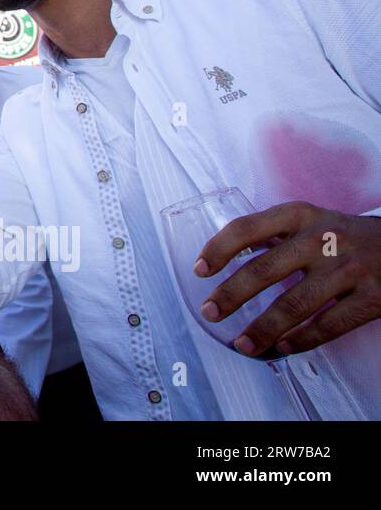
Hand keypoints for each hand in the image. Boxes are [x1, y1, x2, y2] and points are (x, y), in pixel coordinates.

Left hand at [194, 201, 380, 356]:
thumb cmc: (341, 235)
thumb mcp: (309, 221)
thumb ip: (271, 233)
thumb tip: (221, 254)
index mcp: (300, 216)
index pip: (247, 228)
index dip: (219, 249)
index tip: (199, 270)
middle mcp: (322, 239)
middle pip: (265, 270)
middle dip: (231, 295)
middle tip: (210, 312)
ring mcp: (349, 269)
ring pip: (295, 304)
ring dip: (262, 328)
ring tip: (242, 344)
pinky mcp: (373, 298)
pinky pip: (330, 325)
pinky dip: (302, 339)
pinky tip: (282, 347)